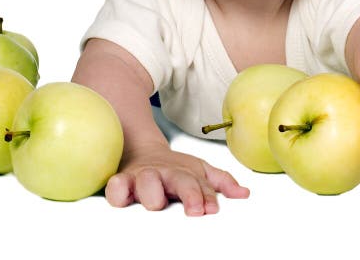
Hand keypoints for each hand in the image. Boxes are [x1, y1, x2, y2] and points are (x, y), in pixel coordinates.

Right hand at [105, 143, 249, 215]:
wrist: (141, 149)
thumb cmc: (172, 168)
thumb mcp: (198, 171)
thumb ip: (220, 182)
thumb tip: (244, 194)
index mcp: (185, 173)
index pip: (199, 185)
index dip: (206, 196)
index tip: (212, 209)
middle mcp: (165, 174)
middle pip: (179, 181)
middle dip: (189, 194)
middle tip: (196, 210)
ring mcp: (143, 178)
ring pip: (147, 183)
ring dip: (153, 193)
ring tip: (157, 203)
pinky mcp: (121, 182)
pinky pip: (116, 188)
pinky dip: (118, 193)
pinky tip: (123, 200)